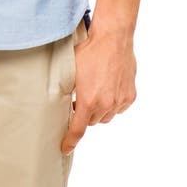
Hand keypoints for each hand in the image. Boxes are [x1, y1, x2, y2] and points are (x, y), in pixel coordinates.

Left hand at [60, 26, 136, 155]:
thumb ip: (66, 88)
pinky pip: (119, 107)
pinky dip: (113, 103)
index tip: (65, 148)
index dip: (70, 141)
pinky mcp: (130, 95)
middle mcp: (105, 104)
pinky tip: (108, 88)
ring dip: (100, 109)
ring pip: (106, 116)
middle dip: (85, 114)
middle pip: (92, 121)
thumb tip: (57, 99)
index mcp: (88, 100)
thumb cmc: (89, 50)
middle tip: (80, 99)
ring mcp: (119, 101)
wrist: (113, 38)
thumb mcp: (70, 70)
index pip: (78, 129)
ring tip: (95, 90)